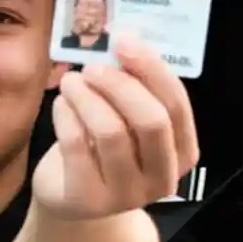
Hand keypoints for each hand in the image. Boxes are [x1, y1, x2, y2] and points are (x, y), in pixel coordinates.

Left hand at [31, 35, 199, 219]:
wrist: (70, 199)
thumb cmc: (102, 149)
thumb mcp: (127, 120)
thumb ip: (134, 88)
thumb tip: (124, 42)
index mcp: (182, 152)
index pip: (176, 105)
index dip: (151, 69)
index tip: (124, 41)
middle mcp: (162, 178)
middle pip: (151, 121)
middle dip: (120, 84)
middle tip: (93, 66)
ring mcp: (126, 195)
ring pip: (111, 132)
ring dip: (87, 96)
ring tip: (71, 81)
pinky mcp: (88, 200)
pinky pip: (76, 146)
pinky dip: (66, 116)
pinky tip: (60, 104)